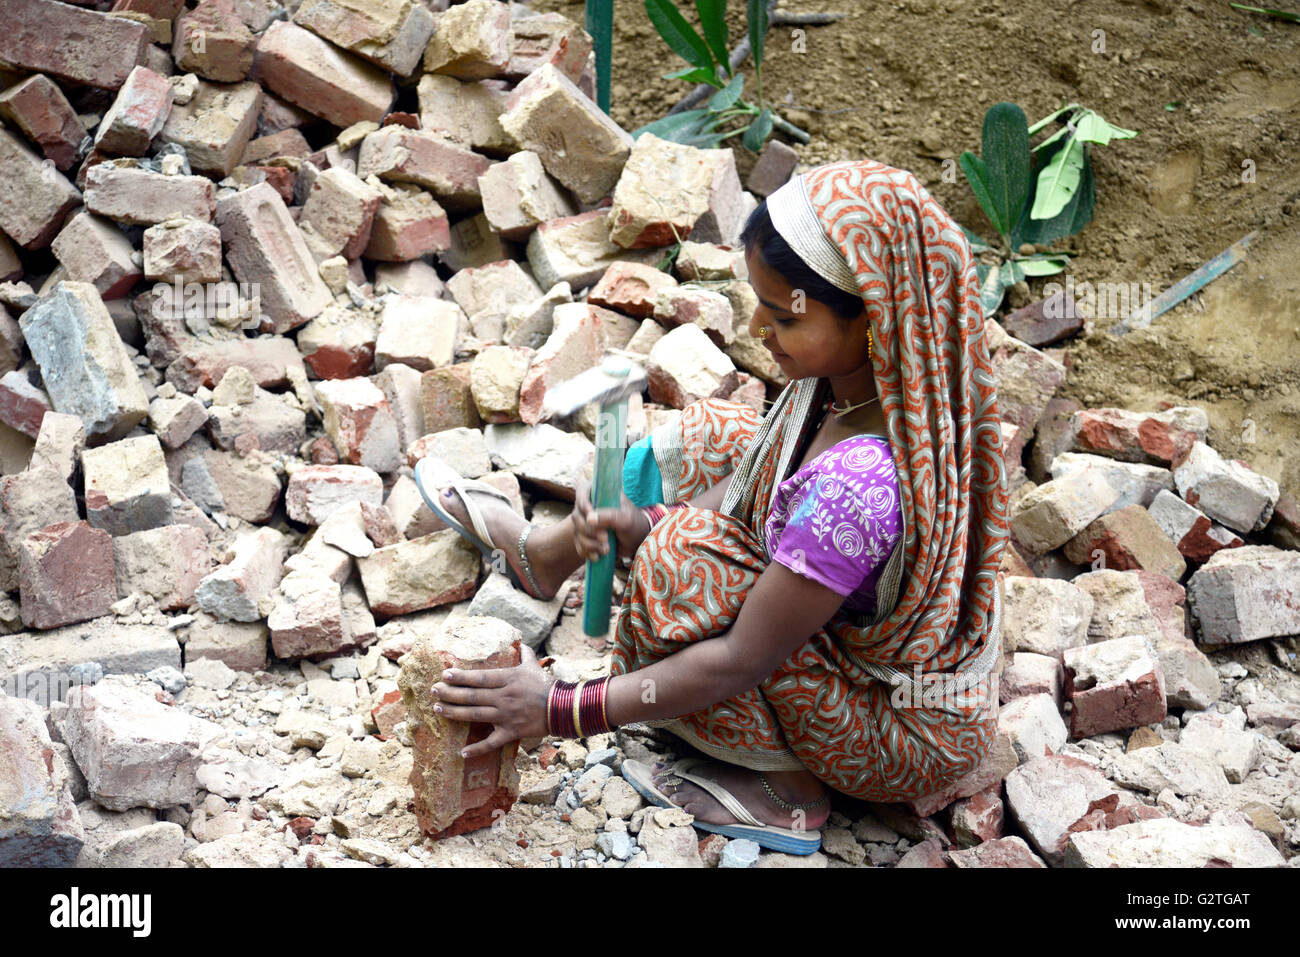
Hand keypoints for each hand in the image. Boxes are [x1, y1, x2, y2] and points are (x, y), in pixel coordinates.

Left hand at [431, 645, 552, 758]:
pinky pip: (491, 742)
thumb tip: (520, 641)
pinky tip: (461, 752)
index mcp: (508, 679)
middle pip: (472, 696)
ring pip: (475, 715)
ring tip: (438, 709)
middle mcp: (504, 697)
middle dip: (450, 693)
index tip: (445, 674)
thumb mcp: (534, 666)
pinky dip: (477, 749)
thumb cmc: (546, 685)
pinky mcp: (510, 732)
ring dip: (455, 713)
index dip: (461, 676)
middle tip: (433, 690)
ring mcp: (506, 716)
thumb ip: (524, 653)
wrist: (563, 708)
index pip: (480, 678)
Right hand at [571, 478, 650, 561]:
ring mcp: (587, 523)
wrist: (636, 543)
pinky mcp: (586, 537)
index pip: (582, 491)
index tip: (591, 518)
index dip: (583, 505)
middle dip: (589, 531)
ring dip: (589, 544)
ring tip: (606, 549)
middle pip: (577, 517)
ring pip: (577, 533)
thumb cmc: (634, 525)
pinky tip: (597, 556)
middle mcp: (590, 506)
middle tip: (605, 538)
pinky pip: (579, 545)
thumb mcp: (626, 519)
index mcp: (600, 494)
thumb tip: (589, 519)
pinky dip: (587, 552)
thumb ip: (610, 516)